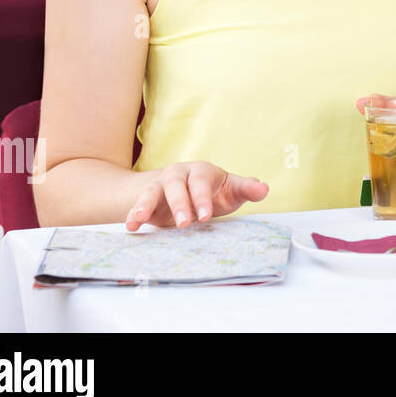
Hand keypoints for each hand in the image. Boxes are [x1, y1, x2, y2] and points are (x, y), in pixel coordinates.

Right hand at [126, 161, 268, 230]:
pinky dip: (133, 214)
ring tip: (139, 219)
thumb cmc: (214, 191)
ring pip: (152, 192)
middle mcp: (178, 174)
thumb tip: (264, 189)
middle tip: (184, 224)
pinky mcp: (148, 201)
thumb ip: (247, 189)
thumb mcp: (231, 190)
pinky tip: (131, 226)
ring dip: (145, 205)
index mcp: (201, 171)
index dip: (202, 198)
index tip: (205, 216)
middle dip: (179, 203)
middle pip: (176, 185)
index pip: (201, 182)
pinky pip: (138, 205)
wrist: (187, 192)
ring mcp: (160, 186)